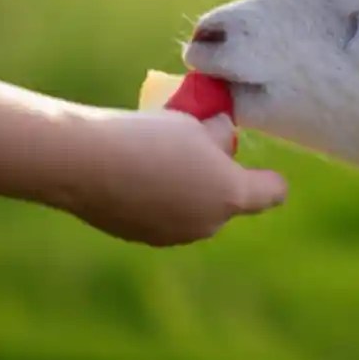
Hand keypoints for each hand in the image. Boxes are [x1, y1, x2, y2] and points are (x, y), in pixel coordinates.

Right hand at [60, 110, 286, 246]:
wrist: (85, 164)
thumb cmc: (148, 136)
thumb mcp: (193, 122)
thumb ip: (218, 133)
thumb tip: (222, 136)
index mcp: (231, 195)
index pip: (273, 192)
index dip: (267, 176)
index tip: (247, 160)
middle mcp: (209, 224)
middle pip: (228, 200)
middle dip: (216, 176)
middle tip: (188, 143)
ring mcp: (175, 235)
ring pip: (194, 208)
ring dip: (185, 188)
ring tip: (156, 156)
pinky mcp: (143, 237)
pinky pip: (163, 215)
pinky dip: (157, 198)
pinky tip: (132, 174)